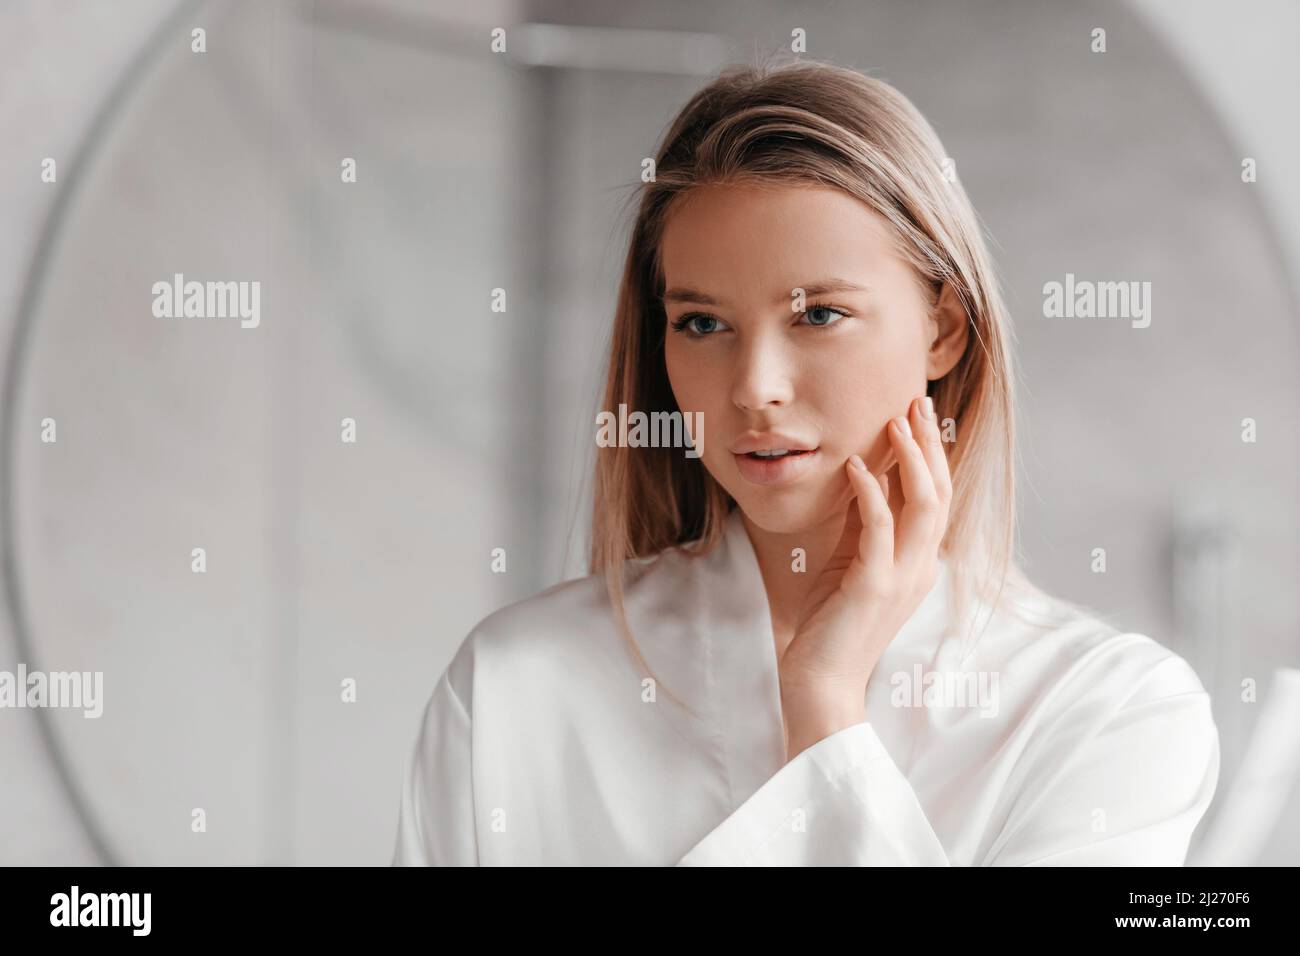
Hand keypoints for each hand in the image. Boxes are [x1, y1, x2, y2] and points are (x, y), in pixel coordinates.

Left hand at [778, 394, 952, 759]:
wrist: (820, 681)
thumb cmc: (830, 624)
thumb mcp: (850, 564)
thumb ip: (863, 526)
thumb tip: (863, 478)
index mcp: (918, 562)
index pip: (937, 497)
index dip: (931, 454)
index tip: (917, 414)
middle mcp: (920, 567)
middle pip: (940, 493)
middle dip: (929, 444)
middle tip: (916, 402)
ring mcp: (902, 577)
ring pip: (924, 505)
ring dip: (910, 459)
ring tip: (894, 421)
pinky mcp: (873, 587)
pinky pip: (880, 529)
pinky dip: (871, 493)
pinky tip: (856, 466)